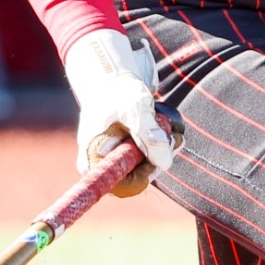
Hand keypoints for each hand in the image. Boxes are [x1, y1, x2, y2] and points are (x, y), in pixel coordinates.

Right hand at [63, 28, 174, 197]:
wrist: (114, 78)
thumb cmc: (118, 91)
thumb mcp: (135, 108)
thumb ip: (148, 134)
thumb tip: (165, 162)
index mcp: (92, 159)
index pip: (124, 186)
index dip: (146, 173)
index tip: (159, 155)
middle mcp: (101, 164)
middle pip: (138, 177)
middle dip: (159, 158)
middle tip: (171, 136)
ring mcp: (115, 158)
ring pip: (146, 167)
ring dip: (163, 150)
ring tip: (170, 130)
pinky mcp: (127, 152)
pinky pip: (148, 157)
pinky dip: (161, 145)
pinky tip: (168, 131)